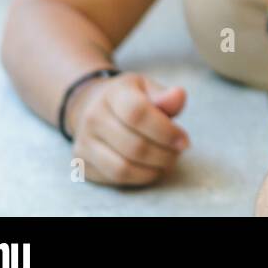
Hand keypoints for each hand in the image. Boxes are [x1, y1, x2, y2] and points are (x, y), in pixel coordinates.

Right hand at [67, 73, 190, 186]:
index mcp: (113, 93)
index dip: (165, 131)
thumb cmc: (129, 98)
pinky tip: (151, 168)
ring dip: (152, 170)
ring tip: (167, 161)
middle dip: (164, 154)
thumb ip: (165, 96)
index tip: (184, 141)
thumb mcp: (147, 88)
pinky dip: (139, 178)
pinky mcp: (83, 163)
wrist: (90, 106)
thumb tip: (178, 97)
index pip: (138, 114)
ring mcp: (84, 142)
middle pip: (133, 145)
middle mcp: (93, 117)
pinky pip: (114, 179)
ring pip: (122, 168)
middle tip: (178, 152)